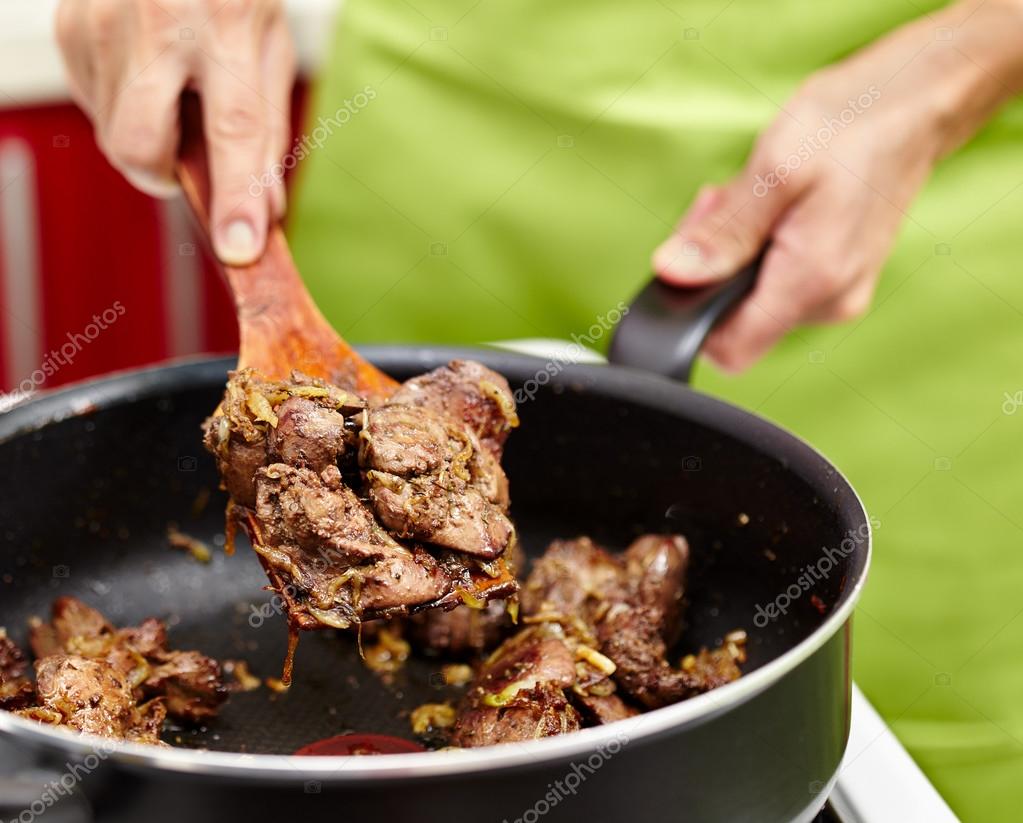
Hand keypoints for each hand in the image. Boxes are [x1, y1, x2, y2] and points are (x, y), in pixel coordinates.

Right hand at [55, 0, 295, 263]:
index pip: (233, 131)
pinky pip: (92, 106)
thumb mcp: (272, 47)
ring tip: (173, 90)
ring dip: (148, 137)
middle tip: (188, 159)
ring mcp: (100, 25)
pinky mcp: (69, 29)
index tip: (238, 246)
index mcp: (224, 24)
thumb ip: (269, 132)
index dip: (236, 197)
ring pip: (113, 135)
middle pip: (141, 146)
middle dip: (165, 174)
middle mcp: (156, 24)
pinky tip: (145, 73)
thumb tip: (261, 211)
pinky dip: (121, 108)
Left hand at [652, 0, 1022, 371]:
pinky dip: (760, 247)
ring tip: (753, 197)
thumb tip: (672, 273)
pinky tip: (770, 207)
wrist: (914, 99)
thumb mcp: (774, 170)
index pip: (730, 350)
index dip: (693, 313)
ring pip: (752, 297)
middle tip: (722, 206)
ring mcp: (837, 292)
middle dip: (712, 267)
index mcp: (812, 283)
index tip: (692, 258)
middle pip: (736, 319)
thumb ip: (722, 233)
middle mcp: (830, 302)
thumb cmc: (853, 123)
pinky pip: (777, 280)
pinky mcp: (838, 276)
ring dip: (735, 251)